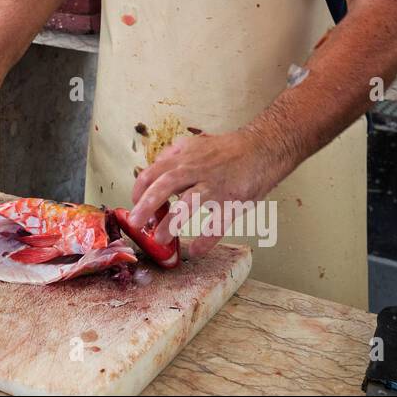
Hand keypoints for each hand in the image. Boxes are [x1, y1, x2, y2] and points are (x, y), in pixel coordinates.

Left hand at [128, 130, 285, 259]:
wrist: (262, 149)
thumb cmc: (226, 150)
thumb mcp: (195, 145)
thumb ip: (172, 155)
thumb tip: (153, 168)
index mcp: (184, 158)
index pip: (153, 172)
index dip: (139, 189)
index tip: (134, 204)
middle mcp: (197, 170)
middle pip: (165, 185)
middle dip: (147, 205)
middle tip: (135, 223)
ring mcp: (215, 186)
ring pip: (190, 204)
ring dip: (172, 223)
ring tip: (161, 239)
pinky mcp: (233, 201)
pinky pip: (218, 223)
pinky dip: (207, 239)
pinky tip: (196, 251)